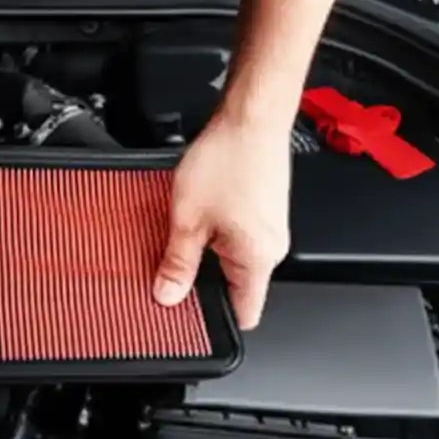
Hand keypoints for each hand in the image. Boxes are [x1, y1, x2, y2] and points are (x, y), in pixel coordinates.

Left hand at [152, 109, 291, 329]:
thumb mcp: (188, 217)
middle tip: (170, 273)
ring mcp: (268, 229)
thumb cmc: (230, 158)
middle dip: (200, 285)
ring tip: (180, 237)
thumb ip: (177, 262)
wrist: (252, 116)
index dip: (215, 322)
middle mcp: (270, 248)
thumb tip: (167, 295)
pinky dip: (213, 235)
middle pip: (234, 288)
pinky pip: (235, 238)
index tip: (186, 319)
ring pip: (231, 261)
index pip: (245, 314)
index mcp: (258, 259)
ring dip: (203, 256)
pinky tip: (194, 218)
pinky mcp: (261, 211)